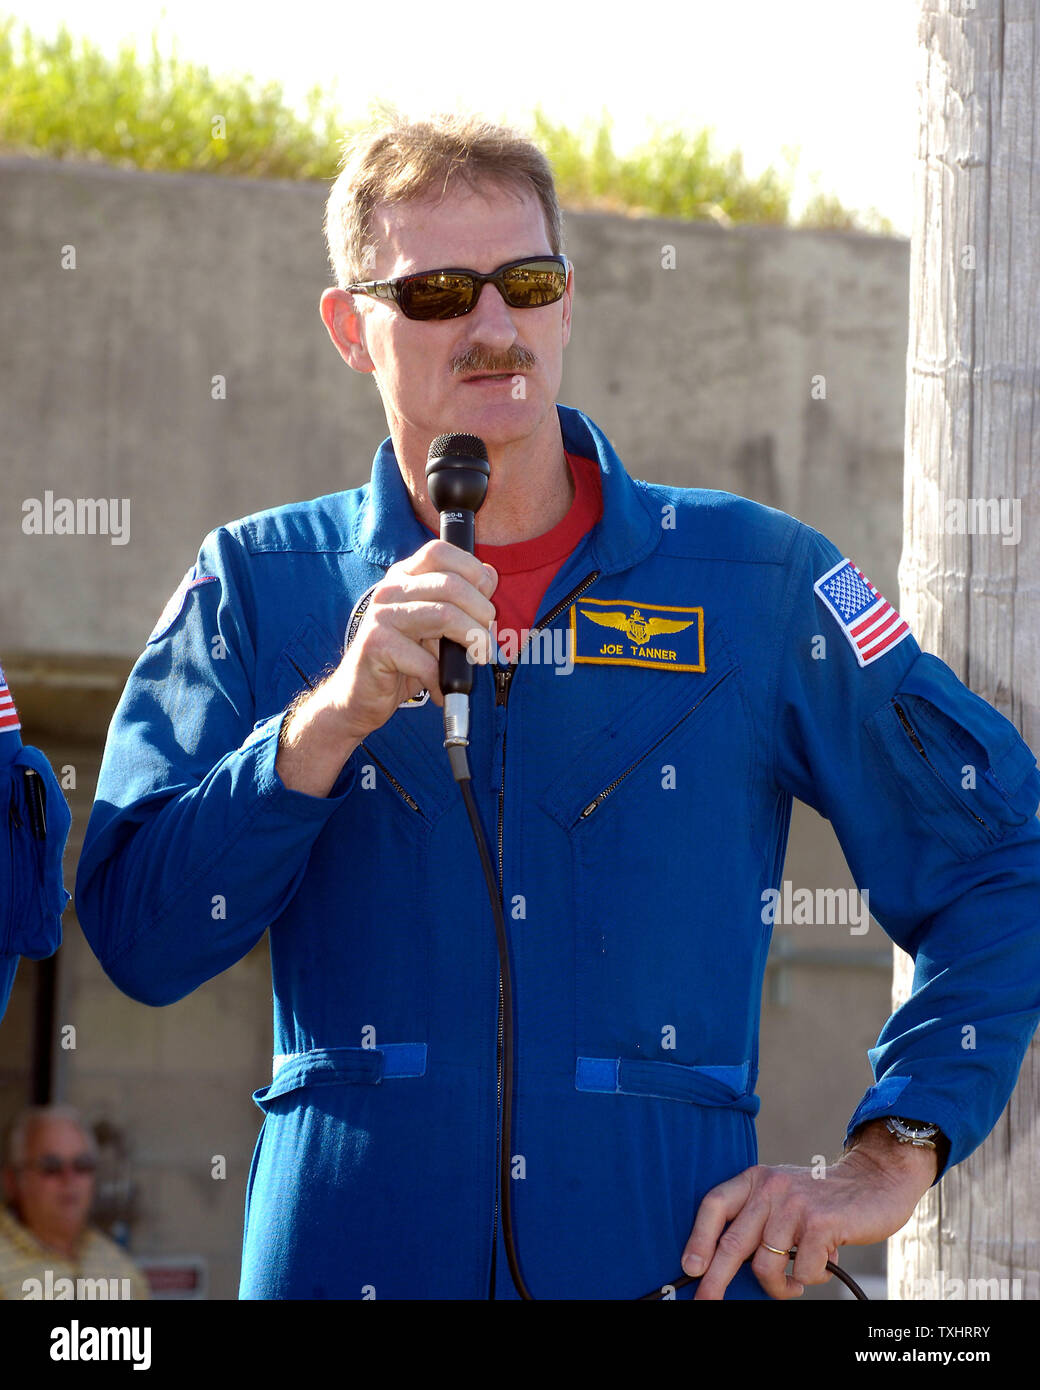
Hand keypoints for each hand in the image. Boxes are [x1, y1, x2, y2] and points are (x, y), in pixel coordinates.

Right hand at [331, 540, 497, 735]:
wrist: (360, 694)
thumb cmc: (404, 660)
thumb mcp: (437, 626)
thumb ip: (461, 600)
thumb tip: (490, 575)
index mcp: (404, 576)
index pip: (440, 552)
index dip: (473, 572)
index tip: (486, 600)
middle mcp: (390, 589)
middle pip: (451, 583)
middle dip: (482, 613)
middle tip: (485, 640)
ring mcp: (381, 615)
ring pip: (445, 615)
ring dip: (471, 641)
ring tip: (475, 660)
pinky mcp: (376, 644)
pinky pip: (426, 659)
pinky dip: (443, 679)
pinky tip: (442, 689)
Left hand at [680, 1120, 937, 1299]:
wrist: (875, 1178)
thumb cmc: (825, 1198)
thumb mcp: (784, 1195)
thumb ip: (759, 1217)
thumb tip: (723, 1262)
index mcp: (756, 1180)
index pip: (715, 1205)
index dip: (698, 1238)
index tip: (690, 1267)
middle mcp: (771, 1188)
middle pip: (732, 1242)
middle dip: (715, 1279)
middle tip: (706, 1300)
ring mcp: (796, 1204)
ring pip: (765, 1265)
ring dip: (779, 1287)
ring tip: (794, 1284)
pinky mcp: (821, 1222)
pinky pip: (802, 1270)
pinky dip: (811, 1278)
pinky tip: (822, 1266)